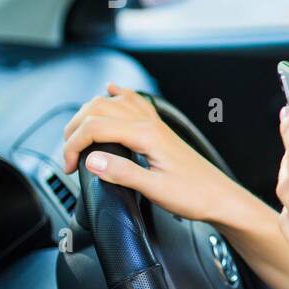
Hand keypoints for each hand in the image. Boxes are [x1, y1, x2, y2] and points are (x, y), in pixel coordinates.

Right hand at [61, 82, 240, 223]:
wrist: (221, 197)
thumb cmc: (195, 195)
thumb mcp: (156, 189)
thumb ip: (122, 173)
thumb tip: (92, 160)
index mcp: (146, 135)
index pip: (95, 127)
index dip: (74, 145)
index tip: (69, 166)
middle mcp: (150, 124)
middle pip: (98, 109)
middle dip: (74, 128)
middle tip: (67, 154)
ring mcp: (155, 125)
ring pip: (113, 102)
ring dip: (88, 113)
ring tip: (75, 132)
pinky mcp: (159, 131)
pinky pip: (135, 102)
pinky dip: (118, 94)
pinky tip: (111, 90)